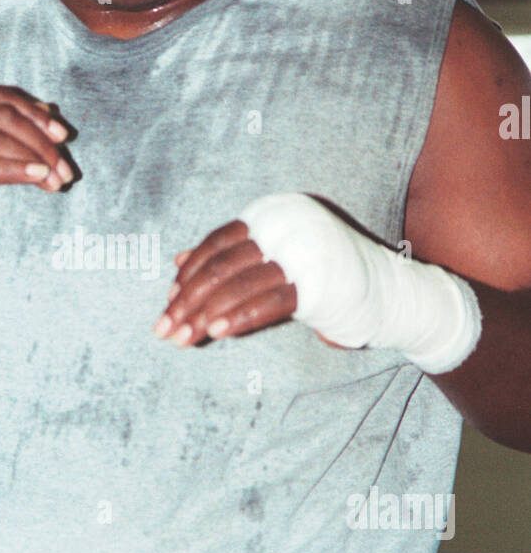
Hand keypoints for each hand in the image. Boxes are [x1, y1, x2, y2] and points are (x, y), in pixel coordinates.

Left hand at [152, 218, 342, 347]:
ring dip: (202, 315)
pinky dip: (236, 318)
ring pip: (237, 285)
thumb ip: (230, 257)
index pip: (216, 243)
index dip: (189, 275)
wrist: (388, 293)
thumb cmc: (323, 275)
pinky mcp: (317, 283)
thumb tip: (178, 261)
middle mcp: (284, 225)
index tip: (168, 303)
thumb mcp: (272, 258)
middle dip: (187, 300)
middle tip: (163, 329)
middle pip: (220, 265)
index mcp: (270, 213)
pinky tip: (215, 334)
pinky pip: (267, 303)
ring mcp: (302, 251)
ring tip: (182, 339)